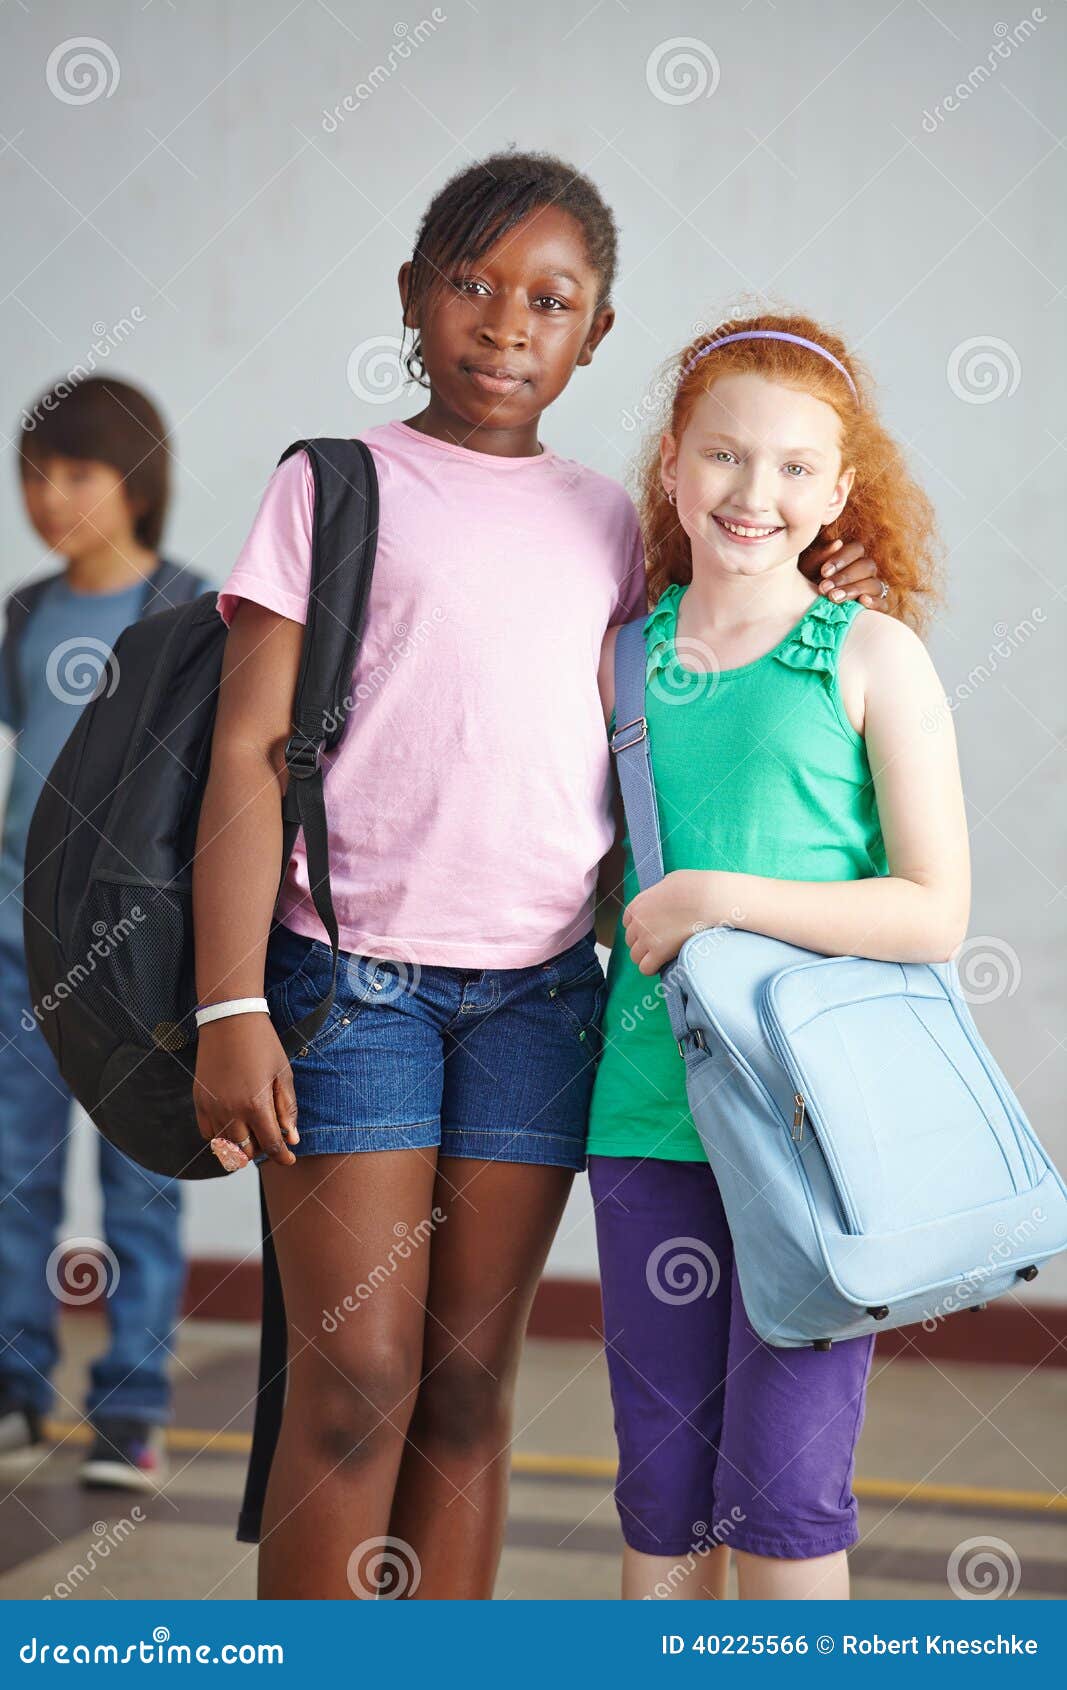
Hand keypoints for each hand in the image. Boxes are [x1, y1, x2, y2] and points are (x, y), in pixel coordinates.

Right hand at [193, 1015, 299, 1169]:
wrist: (230, 1019)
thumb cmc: (262, 1044)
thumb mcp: (283, 1074)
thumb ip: (287, 1109)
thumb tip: (292, 1139)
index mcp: (255, 1105)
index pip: (271, 1145)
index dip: (282, 1156)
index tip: (289, 1159)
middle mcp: (230, 1111)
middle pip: (246, 1151)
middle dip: (262, 1149)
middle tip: (271, 1138)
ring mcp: (212, 1107)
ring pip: (225, 1146)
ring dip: (241, 1145)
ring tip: (254, 1133)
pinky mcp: (199, 1100)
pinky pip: (207, 1133)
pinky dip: (221, 1137)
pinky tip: (234, 1126)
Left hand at [623, 871, 714, 974]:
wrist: (708, 899)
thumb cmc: (696, 887)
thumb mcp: (671, 880)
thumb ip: (661, 891)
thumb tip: (665, 893)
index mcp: (639, 903)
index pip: (628, 922)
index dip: (640, 928)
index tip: (652, 930)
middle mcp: (638, 921)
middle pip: (630, 940)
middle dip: (643, 943)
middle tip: (660, 944)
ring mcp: (646, 937)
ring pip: (635, 956)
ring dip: (646, 957)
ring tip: (662, 957)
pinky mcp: (658, 951)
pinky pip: (645, 968)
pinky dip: (652, 968)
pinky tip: (663, 964)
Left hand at [802, 537, 889, 611]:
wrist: (807, 610)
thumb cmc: (809, 586)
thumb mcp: (808, 572)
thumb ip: (820, 557)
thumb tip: (837, 543)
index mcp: (852, 558)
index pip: (857, 549)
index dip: (842, 558)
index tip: (824, 572)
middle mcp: (865, 572)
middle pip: (867, 566)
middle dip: (845, 577)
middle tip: (824, 588)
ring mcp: (873, 589)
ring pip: (875, 584)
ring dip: (854, 590)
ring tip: (834, 598)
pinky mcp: (877, 608)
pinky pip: (883, 604)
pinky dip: (874, 602)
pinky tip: (862, 602)